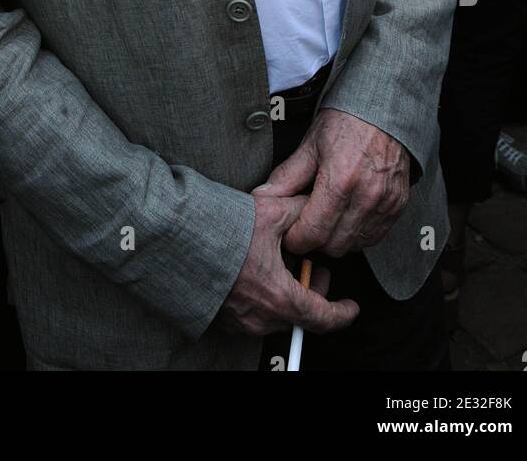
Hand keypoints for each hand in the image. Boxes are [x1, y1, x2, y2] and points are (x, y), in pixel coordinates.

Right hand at [217, 192, 358, 336]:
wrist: (176, 239)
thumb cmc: (222, 229)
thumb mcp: (271, 212)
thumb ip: (300, 210)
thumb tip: (313, 206)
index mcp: (280, 298)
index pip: (322, 318)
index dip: (341, 313)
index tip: (350, 307)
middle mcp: (261, 317)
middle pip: (299, 313)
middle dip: (311, 291)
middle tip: (311, 267)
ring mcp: (239, 321)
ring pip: (275, 312)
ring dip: (285, 291)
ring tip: (279, 261)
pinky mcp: (221, 317)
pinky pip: (252, 312)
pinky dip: (262, 295)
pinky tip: (255, 268)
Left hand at [266, 108, 409, 257]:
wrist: (384, 109)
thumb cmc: (347, 121)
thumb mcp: (311, 144)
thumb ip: (287, 176)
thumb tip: (263, 196)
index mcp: (341, 179)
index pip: (313, 232)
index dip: (296, 239)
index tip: (289, 234)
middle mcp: (367, 196)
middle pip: (334, 245)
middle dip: (315, 241)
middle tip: (305, 225)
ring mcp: (386, 203)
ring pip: (354, 244)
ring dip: (337, 239)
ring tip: (326, 217)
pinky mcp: (398, 206)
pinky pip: (374, 237)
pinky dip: (358, 234)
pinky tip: (347, 215)